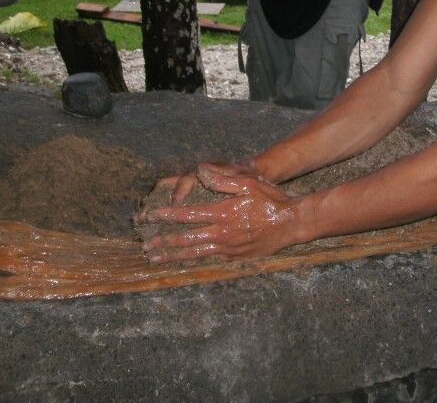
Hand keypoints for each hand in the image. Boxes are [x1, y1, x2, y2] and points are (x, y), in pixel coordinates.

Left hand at [142, 163, 313, 262]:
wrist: (290, 224)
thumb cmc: (270, 201)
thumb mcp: (248, 183)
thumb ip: (222, 180)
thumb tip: (200, 172)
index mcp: (222, 213)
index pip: (187, 215)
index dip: (167, 215)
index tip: (151, 216)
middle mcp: (221, 233)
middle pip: (185, 239)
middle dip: (163, 242)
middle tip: (146, 244)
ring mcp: (227, 248)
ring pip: (194, 253)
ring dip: (173, 256)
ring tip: (156, 259)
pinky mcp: (234, 256)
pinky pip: (208, 259)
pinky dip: (192, 261)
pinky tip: (182, 262)